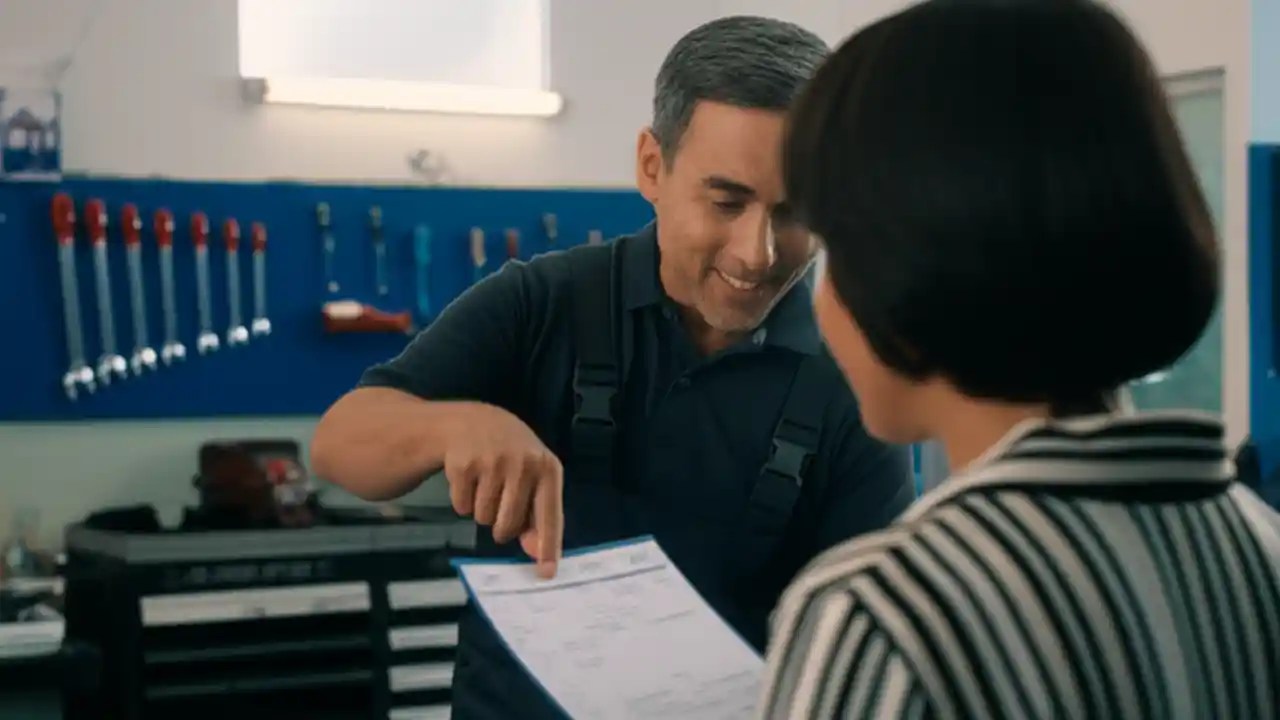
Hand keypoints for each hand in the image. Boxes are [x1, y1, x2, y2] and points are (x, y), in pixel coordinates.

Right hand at [443, 403, 563, 576]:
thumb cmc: (511, 457)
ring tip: (485, 486)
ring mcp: (492, 462)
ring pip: (483, 518)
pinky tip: (468, 479)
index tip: (547, 573)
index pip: (550, 515)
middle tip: (500, 508)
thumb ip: (538, 516)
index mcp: (548, 468)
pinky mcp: (463, 464)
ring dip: (481, 512)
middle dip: (502, 528)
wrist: (473, 422)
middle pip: (509, 525)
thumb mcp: (532, 479)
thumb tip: (537, 553)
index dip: (548, 547)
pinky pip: (461, 507)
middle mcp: (523, 463)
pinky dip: (462, 501)